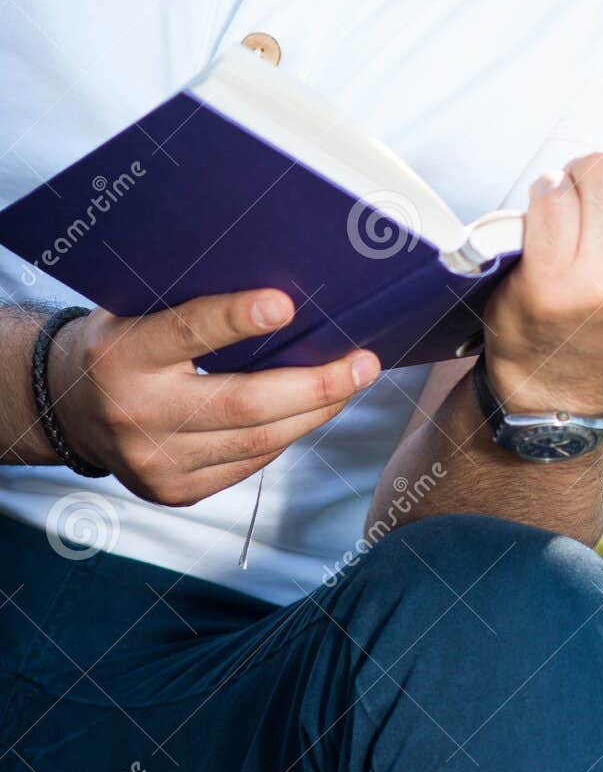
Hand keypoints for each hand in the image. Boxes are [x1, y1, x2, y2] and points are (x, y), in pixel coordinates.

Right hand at [47, 289, 379, 505]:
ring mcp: (155, 463)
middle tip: (362, 363)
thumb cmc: (123, 340)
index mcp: (122, 355)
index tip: (286, 304)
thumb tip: (283, 279)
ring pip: (256, 442)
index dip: (236, 318)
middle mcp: (135, 414)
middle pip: (241, 405)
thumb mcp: (138, 307)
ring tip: (354, 382)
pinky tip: (314, 410)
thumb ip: (192, 298)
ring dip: (315, 412)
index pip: (186, 333)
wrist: (71, 408)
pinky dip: (288, 434)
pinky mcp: (175, 492)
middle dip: (313, 385)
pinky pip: (249, 464)